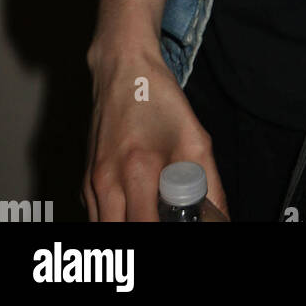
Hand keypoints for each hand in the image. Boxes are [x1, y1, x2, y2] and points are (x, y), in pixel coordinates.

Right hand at [83, 47, 230, 221]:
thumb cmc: (159, 100)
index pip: (147, 228)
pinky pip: (97, 219)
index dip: (164, 232)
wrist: (122, 69)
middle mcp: (107, 182)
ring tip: (153, 215)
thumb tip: (221, 219)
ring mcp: (91, 184)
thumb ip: (209, 184)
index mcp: (138, 170)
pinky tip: (137, 211)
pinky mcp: (85, 183)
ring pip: (105, 232)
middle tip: (167, 219)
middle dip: (146, 233)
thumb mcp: (196, 139)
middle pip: (121, 237)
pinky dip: (116, 222)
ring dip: (129, 230)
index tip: (180, 223)